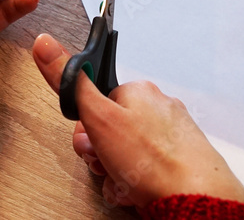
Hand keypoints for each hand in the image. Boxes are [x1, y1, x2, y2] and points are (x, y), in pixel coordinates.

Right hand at [32, 34, 243, 208]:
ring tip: (126, 183)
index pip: (97, 102)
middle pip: (109, 131)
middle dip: (101, 155)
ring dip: (116, 174)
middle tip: (107, 165)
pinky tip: (138, 192)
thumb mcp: (100, 118)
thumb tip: (46, 45)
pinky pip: (143, 172)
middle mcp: (157, 110)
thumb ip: (71, 83)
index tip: (90, 140)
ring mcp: (169, 138)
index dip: (87, 127)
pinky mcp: (177, 162)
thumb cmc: (155, 160)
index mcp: (139, 92)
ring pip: (124, 156)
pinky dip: (135, 185)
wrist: (197, 199)